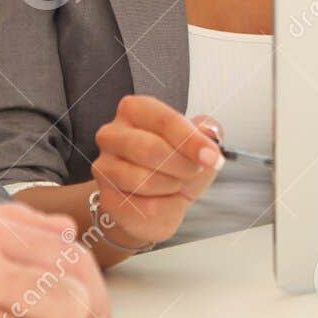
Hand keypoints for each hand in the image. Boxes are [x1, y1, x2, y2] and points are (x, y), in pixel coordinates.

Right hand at [89, 94, 223, 247]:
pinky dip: (164, 208)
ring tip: (176, 184)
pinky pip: (142, 207)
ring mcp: (104, 167)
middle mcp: (112, 134)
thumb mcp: (197, 144)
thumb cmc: (174, 166)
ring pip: (144, 180)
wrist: (157, 202)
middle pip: (150, 149)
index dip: (191, 140)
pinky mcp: (107, 198)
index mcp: (135, 110)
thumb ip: (207, 133)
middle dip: (182, 164)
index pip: (164, 120)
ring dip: (172, 186)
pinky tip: (162, 200)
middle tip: (195, 171)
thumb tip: (209, 133)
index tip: (212, 156)